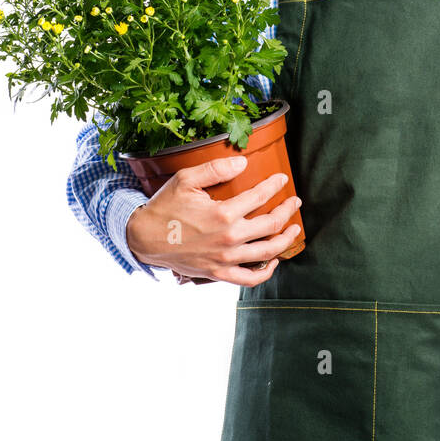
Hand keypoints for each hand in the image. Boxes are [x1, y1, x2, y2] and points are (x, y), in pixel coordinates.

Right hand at [126, 155, 302, 286]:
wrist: (144, 238)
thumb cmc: (165, 207)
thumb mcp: (186, 179)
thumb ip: (216, 169)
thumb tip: (244, 161)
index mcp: (223, 213)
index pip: (260, 196)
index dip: (275, 186)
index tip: (282, 180)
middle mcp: (229, 238)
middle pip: (271, 225)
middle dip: (287, 211)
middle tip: (295, 202)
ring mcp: (225, 259)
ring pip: (267, 252)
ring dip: (285, 239)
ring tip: (294, 229)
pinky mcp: (218, 273)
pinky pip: (250, 278)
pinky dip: (266, 271)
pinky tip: (273, 260)